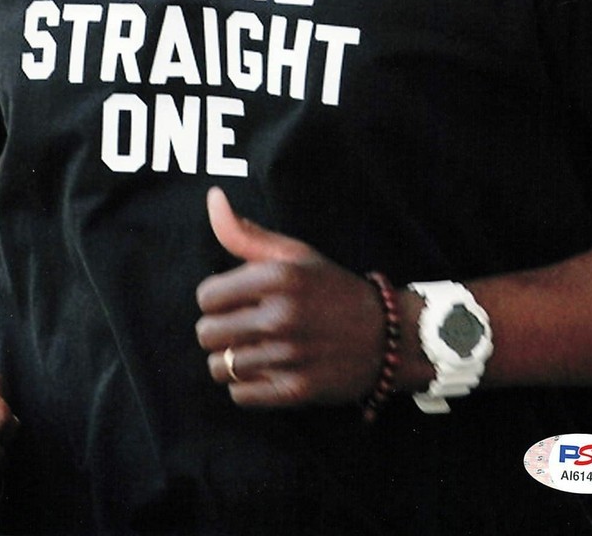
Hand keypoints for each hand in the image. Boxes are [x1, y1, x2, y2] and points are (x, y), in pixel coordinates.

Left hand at [195, 187, 384, 408]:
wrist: (385, 335)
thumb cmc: (330, 288)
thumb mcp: (294, 253)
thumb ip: (246, 232)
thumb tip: (213, 196)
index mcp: (278, 276)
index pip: (206, 297)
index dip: (216, 298)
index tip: (236, 300)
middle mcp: (282, 316)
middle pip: (207, 333)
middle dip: (219, 330)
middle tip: (243, 326)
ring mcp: (290, 355)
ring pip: (220, 367)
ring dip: (231, 360)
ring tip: (253, 349)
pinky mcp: (297, 390)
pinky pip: (240, 395)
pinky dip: (247, 386)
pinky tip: (266, 370)